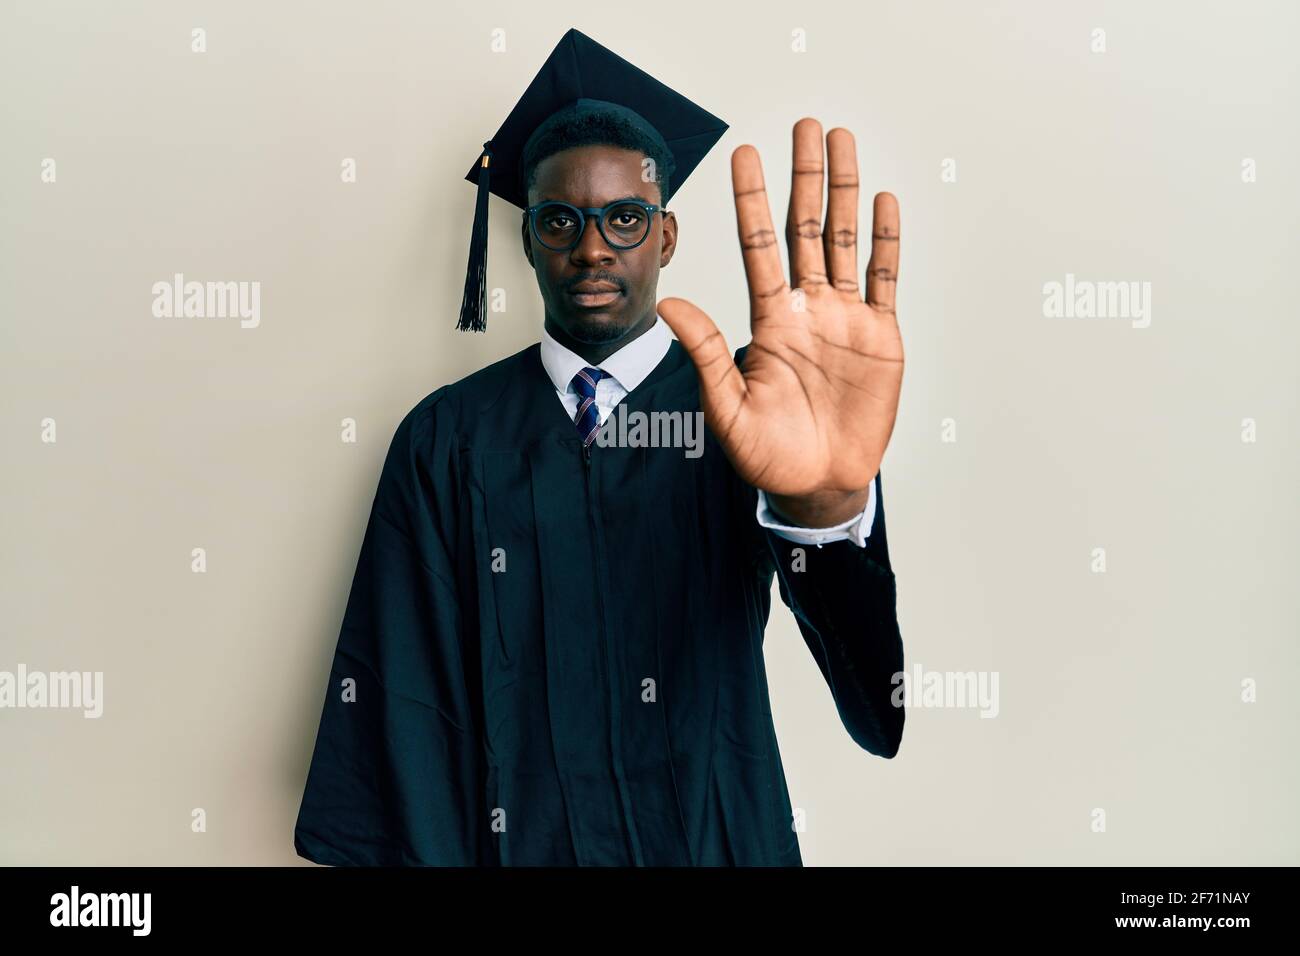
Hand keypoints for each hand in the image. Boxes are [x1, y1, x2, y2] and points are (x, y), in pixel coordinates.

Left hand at [658, 118, 903, 501]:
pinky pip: (884, 278)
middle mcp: (805, 308)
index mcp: (767, 319)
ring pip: (844, 239)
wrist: (818, 485)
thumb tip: (667, 305)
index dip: (752, 199)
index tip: (743, 153)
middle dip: (804, 176)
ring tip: (842, 141)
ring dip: (845, 191)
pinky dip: (886, 241)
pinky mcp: (880, 336)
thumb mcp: (726, 406)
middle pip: (804, 227)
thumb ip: (705, 353)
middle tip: (804, 125)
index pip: (757, 245)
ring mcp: (845, 318)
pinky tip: (883, 202)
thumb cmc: (767, 455)